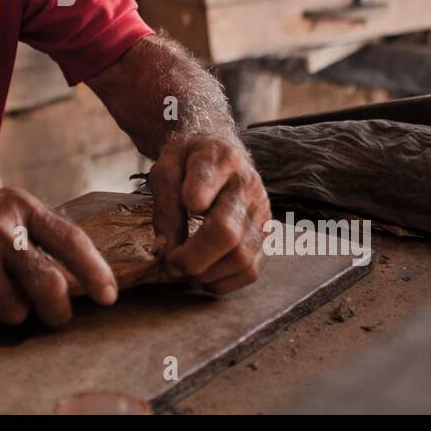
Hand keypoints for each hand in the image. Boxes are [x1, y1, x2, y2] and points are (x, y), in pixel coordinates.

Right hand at [0, 186, 117, 331]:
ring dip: (5, 312)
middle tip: (55, 317)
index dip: (95, 271)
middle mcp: (0, 232)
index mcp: (18, 206)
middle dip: (58, 312)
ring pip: (16, 312)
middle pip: (51, 288)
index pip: (70, 240)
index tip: (110, 296)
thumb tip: (76, 279)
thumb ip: (33, 234)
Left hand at [149, 133, 270, 294]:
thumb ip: (164, 203)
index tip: (181, 210)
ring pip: (242, 257)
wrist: (218, 148)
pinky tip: (204, 274)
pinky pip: (251, 270)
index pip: (208, 181)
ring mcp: (261, 212)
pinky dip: (224, 281)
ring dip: (207, 273)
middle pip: (227, 233)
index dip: (192, 199)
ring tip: (184, 269)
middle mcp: (248, 186)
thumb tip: (166, 248)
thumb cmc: (188, 160)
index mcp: (220, 159)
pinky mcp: (266, 235)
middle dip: (194, 258)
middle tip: (170, 263)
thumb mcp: (166, 166)